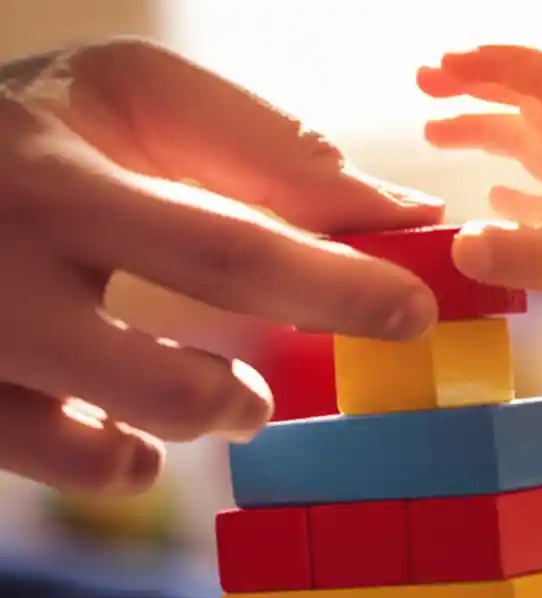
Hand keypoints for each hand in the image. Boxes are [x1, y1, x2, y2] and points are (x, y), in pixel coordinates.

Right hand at [0, 38, 443, 492]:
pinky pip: (60, 470)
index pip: (225, 251)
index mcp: (57, 183)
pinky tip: (139, 428)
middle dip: (277, 389)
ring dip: (212, 415)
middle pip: (170, 379)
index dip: (336, 289)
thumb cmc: (34, 130)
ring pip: (115, 449)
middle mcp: (0, 280)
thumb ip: (263, 154)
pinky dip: (124, 457)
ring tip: (235, 390)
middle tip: (355, 356)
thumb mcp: (133, 100)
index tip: (418, 309)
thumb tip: (398, 214)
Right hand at [418, 45, 541, 352]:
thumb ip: (534, 255)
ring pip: (536, 153)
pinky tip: (489, 207)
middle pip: (535, 107)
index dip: (498, 64)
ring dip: (489, 138)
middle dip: (480, 89)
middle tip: (426, 86)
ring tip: (436, 137)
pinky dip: (515, 200)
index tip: (446, 63)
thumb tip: (462, 246)